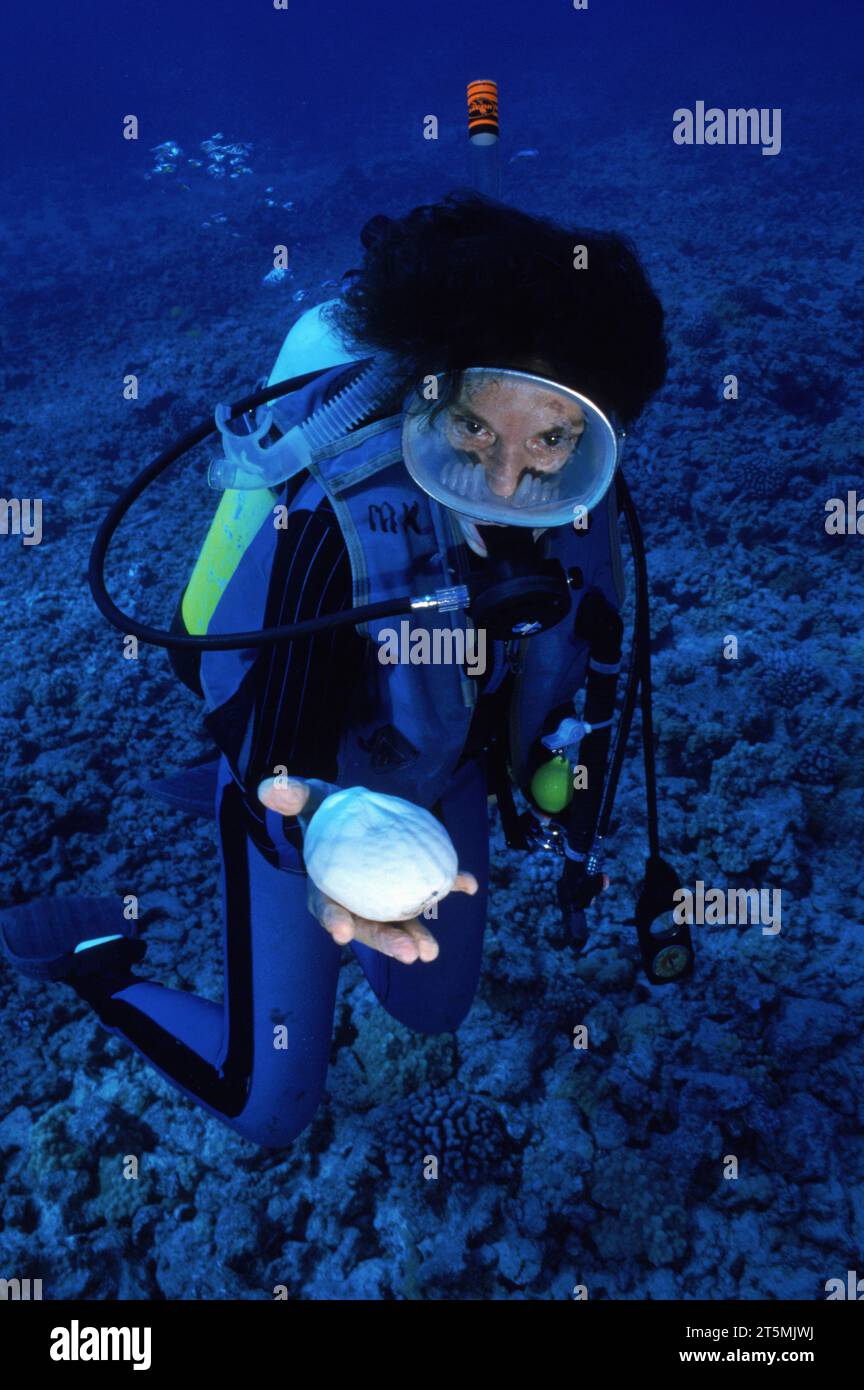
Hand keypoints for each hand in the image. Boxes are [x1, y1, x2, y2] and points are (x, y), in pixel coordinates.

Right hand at [257, 775, 478, 963]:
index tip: (340, 932)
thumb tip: (270, 788)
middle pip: (369, 924)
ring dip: (416, 934)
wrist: (358, 812)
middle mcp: (357, 898)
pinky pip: (431, 886)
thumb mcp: (312, 798)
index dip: (333, 919)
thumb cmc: (330, 812)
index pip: (326, 906)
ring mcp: (386, 894)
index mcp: (327, 886)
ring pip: (399, 919)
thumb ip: (294, 795)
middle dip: (387, 941)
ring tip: (429, 951)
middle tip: (409, 954)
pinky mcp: (411, 881)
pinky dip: (450, 886)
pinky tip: (469, 885)